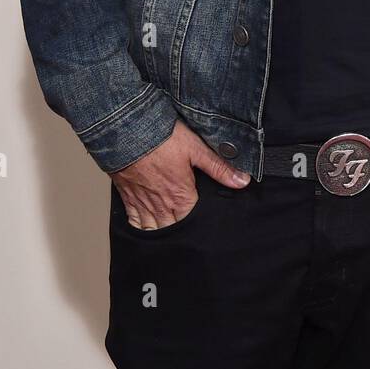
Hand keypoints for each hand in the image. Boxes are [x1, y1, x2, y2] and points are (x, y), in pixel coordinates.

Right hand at [110, 119, 249, 229]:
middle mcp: (161, 205)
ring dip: (162, 234)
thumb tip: (242, 181)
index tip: (205, 226)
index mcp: (180, 196)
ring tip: (170, 236)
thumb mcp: (196, 149)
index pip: (193, 222)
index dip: (200, 225)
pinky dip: (141, 229)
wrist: (127, 132)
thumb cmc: (162, 138)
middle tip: (189, 234)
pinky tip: (146, 229)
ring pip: (153, 230)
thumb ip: (219, 168)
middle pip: (173, 230)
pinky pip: (134, 223)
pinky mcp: (128, 198)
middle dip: (181, 233)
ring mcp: (143, 203)